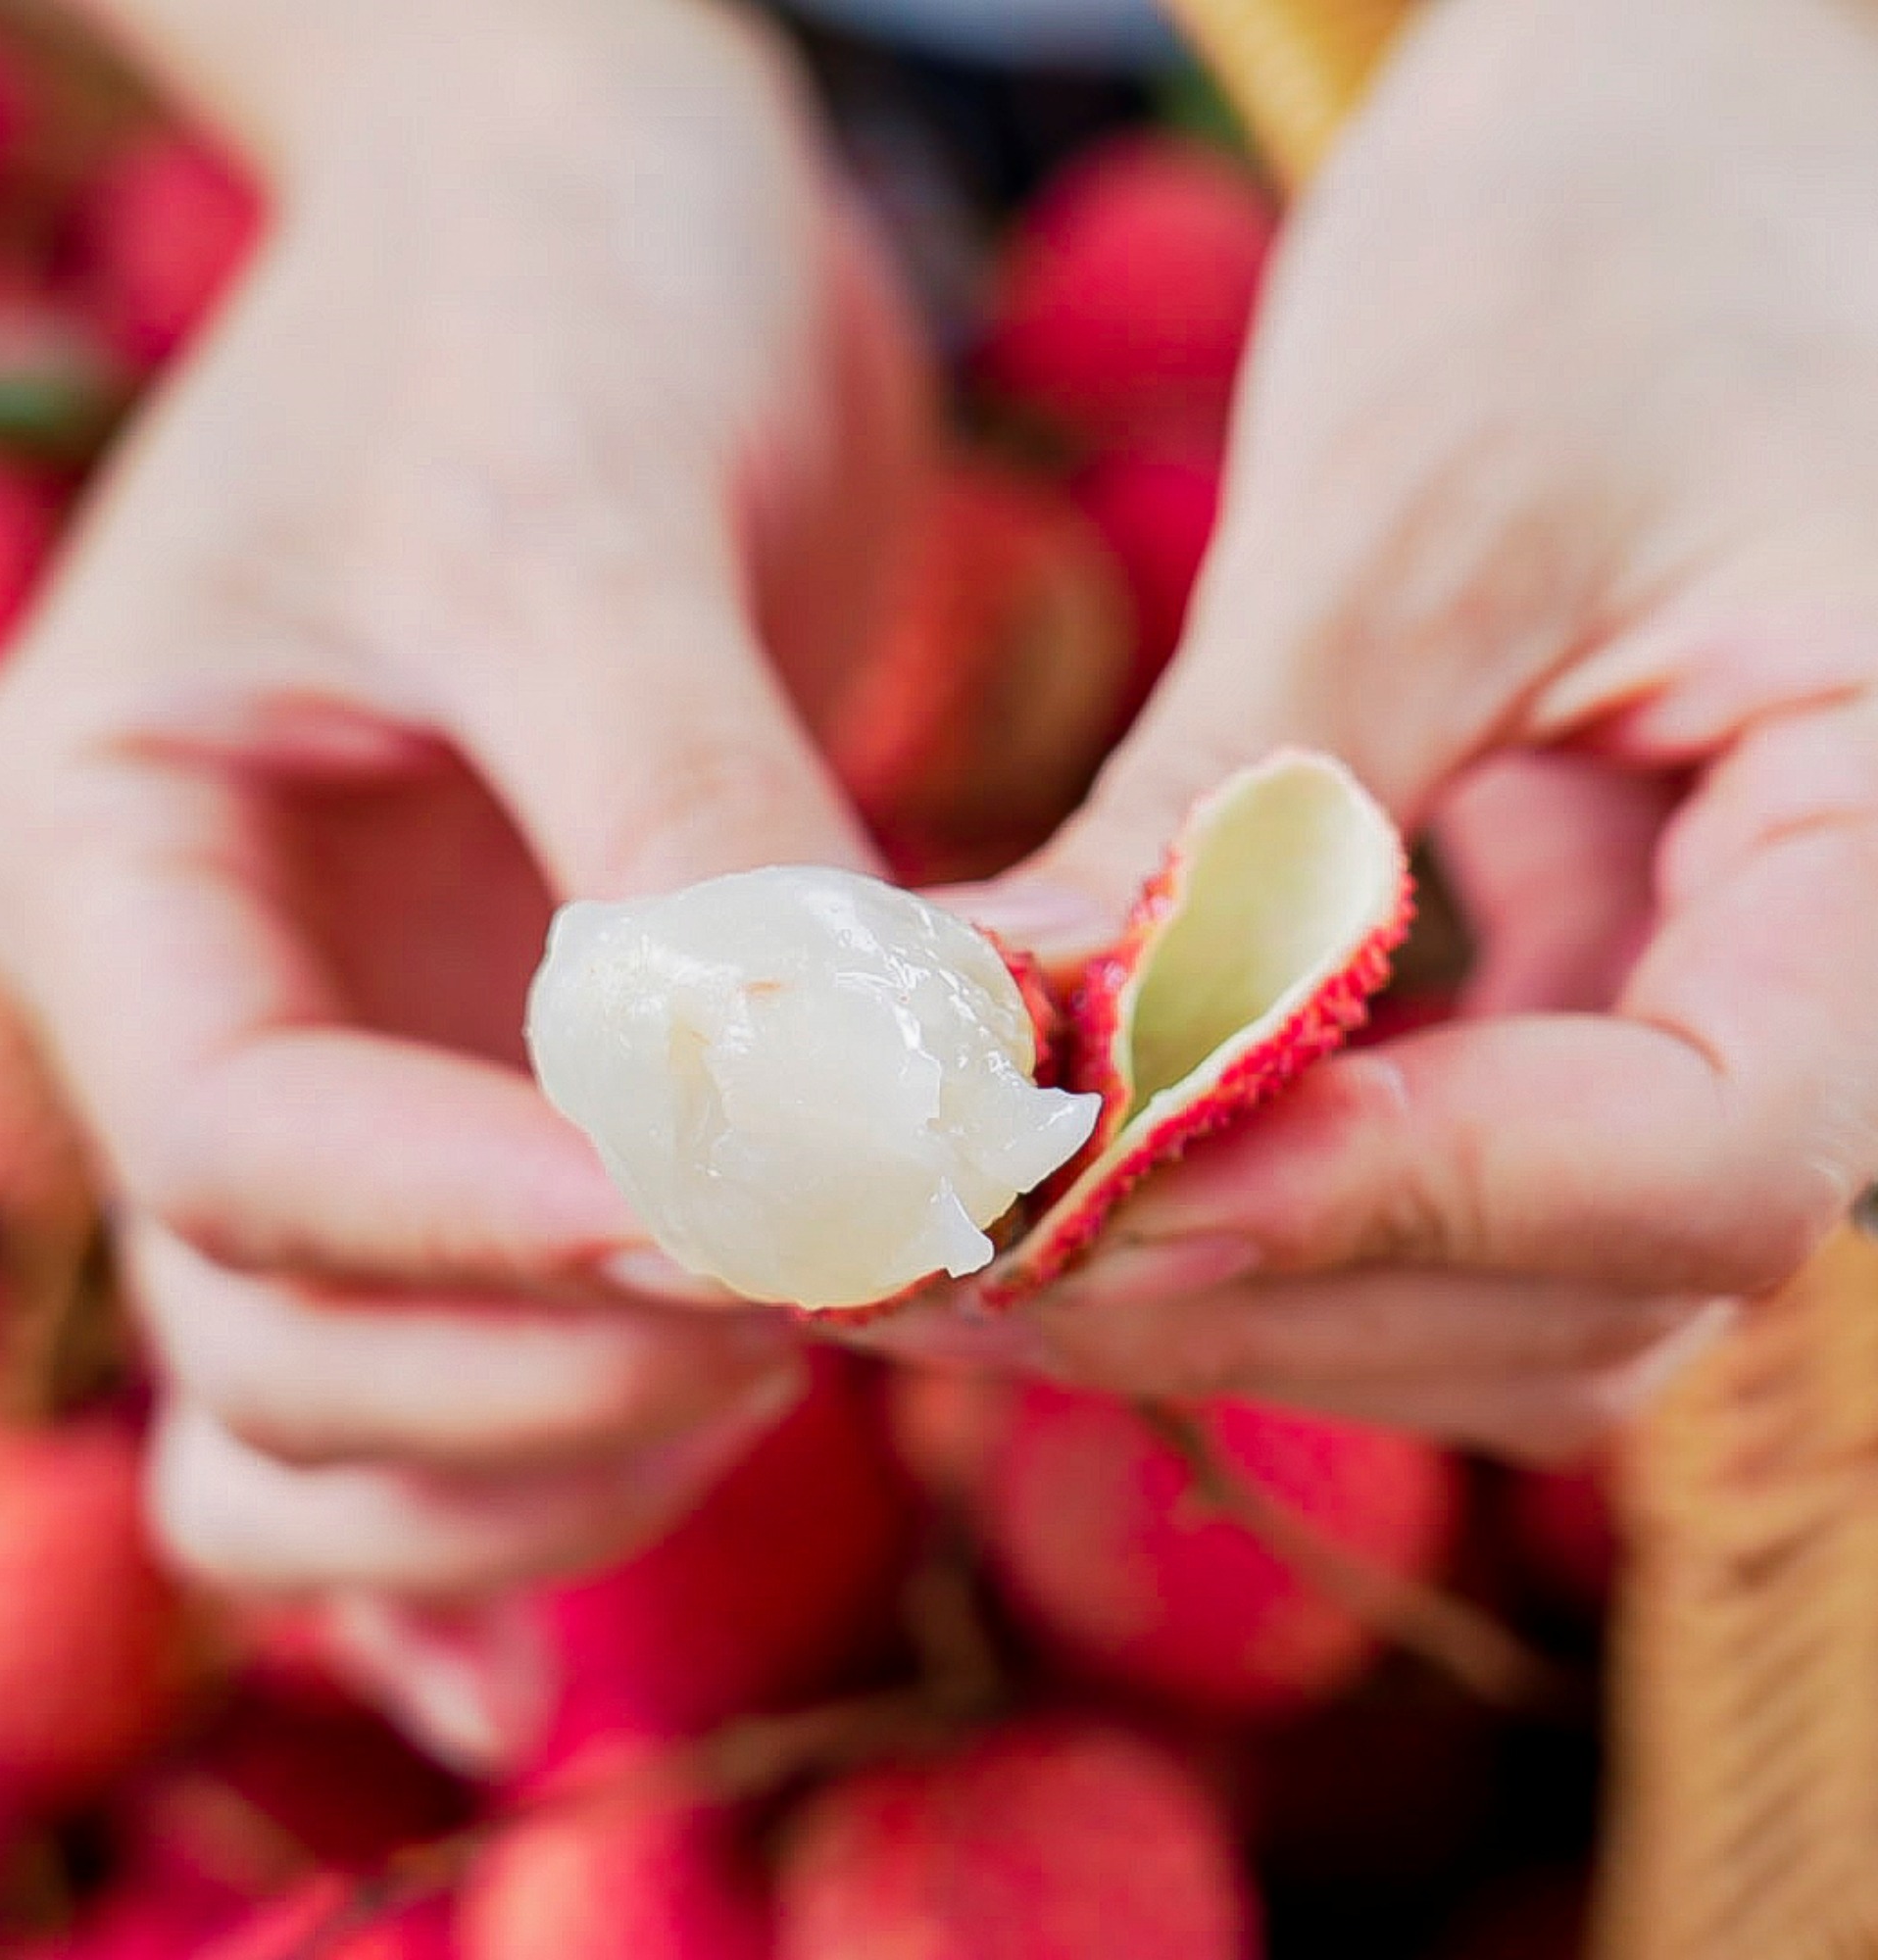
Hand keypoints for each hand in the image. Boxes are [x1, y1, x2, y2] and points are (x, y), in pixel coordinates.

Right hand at [0, 0, 925, 1639]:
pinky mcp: (485, 1102)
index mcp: (117, 849)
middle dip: (552, 1384)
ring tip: (789, 1364)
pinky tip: (723, 1425)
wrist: (604, 228)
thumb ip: (689, 831)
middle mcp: (198, 1004)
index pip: (245, 1151)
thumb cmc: (554, 301)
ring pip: (337, 1435)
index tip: (768, 1234)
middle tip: (829, 1300)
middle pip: (285, 1355)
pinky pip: (454, 1387)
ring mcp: (346, 1073)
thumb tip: (845, 1122)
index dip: (500, 1234)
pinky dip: (566, 1467)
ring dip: (551, 1472)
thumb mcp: (587, 525)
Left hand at [867, 0, 1877, 1460]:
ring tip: (961, 1245)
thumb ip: (1237, 799)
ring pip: (1495, 1297)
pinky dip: (1244, 1205)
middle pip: (1576, 1289)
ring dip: (1223, 1293)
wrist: (1665, 154)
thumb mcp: (1417, 510)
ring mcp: (1702, 1008)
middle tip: (952, 1263)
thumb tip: (1006, 1029)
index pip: (1711, 1149)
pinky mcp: (1577, 996)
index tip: (1111, 1184)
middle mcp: (1829, 979)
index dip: (1405, 1198)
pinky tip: (1059, 1159)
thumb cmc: (1603, 247)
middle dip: (1249, 1291)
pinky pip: (1430, 1189)